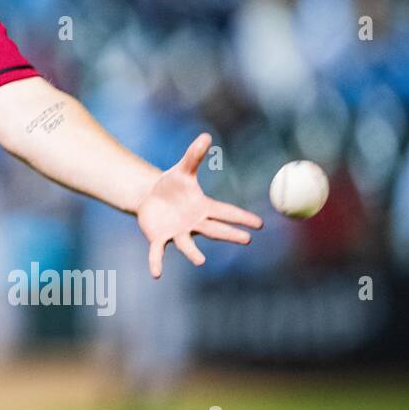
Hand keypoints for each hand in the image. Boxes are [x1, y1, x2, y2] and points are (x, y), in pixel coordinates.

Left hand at [134, 132, 262, 278]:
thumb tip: (206, 135)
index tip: (259, 224)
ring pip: (187, 244)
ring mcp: (177, 232)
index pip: (226, 212)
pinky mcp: (159, 238)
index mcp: (203, 208)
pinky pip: (158, 252)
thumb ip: (194, 155)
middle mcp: (194, 223)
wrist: (149, 197)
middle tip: (246, 239)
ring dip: (193, 252)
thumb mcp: (182, 169)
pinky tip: (157, 274)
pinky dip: (157, 262)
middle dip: (229, 234)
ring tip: (199, 261)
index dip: (242, 217)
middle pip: (215, 230)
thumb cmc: (171, 185)